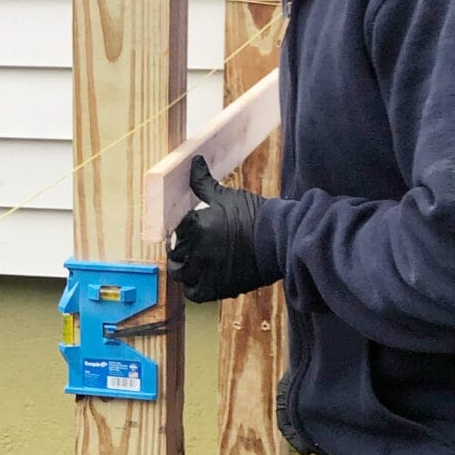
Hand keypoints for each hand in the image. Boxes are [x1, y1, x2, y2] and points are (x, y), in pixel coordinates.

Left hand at [167, 155, 266, 302]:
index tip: (187, 230)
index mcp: (195, 226)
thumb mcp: (227, 196)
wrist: (280, 239)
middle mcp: (196, 250)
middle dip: (180, 249)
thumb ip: (203, 183)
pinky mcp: (217, 288)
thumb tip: (195, 162)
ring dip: (184, 268)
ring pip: (181, 274)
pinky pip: (194, 292)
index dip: (180, 231)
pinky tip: (203, 277)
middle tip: (191, 246)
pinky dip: (194, 287)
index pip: (174, 230)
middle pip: (174, 253)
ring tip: (195, 262)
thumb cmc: (255, 215)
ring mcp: (205, 271)